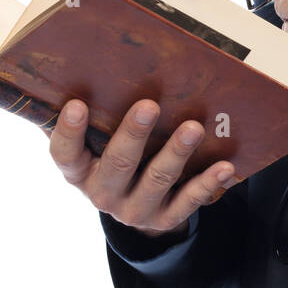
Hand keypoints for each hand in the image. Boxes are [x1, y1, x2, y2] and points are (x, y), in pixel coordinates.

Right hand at [49, 99, 237, 237]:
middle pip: (117, 164)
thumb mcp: (95, 144)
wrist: (137, 206)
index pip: (64, 154)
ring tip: (194, 127)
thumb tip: (88, 69)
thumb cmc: (114, 157)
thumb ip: (93, 116)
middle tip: (149, 106)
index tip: (76, 104)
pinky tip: (223, 166)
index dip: (68, 131)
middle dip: (134, 135)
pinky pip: (188, 201)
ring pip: (156, 179)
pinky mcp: (165, 219)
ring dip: (176, 152)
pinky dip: (207, 183)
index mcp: (79, 171)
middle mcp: (103, 193)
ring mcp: (135, 209)